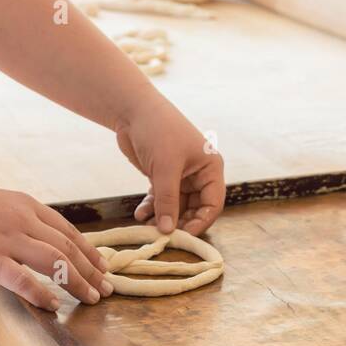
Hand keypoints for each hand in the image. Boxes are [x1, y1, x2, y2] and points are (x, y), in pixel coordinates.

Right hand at [0, 179, 111, 309]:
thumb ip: (17, 221)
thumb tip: (35, 240)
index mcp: (24, 205)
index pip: (68, 230)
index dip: (90, 251)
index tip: (103, 267)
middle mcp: (21, 219)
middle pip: (68, 247)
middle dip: (92, 271)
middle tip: (105, 289)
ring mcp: (5, 239)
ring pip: (55, 262)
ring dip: (77, 282)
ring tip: (90, 299)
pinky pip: (23, 279)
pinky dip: (42, 293)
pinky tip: (54, 305)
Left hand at [114, 96, 225, 235]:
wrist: (132, 110)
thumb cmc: (158, 131)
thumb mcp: (165, 169)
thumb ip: (168, 202)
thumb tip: (168, 231)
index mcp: (210, 168)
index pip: (213, 204)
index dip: (200, 222)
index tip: (184, 235)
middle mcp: (199, 174)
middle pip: (195, 209)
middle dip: (179, 222)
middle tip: (164, 235)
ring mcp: (180, 176)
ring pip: (176, 207)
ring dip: (163, 218)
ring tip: (148, 227)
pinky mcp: (162, 177)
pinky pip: (160, 200)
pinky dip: (152, 208)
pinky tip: (140, 215)